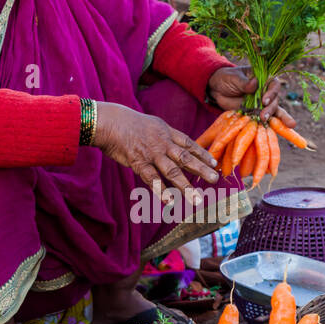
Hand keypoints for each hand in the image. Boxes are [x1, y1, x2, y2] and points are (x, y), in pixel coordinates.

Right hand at [92, 102, 218, 201]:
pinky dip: (161, 190)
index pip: (189, 144)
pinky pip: (152, 178)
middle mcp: (163, 143)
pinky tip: (169, 201)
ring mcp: (152, 153)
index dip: (202, 153)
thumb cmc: (127, 125)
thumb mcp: (151, 125)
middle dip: (202, 169)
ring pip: (173, 171)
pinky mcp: (139, 162)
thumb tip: (174, 147)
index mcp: (167, 132)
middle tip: (215, 179)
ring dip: (186, 187)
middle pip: (186, 158)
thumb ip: (164, 137)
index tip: (214, 163)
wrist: (109, 121)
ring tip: (197, 200)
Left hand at [207, 66, 287, 122]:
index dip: (272, 93)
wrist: (217, 89)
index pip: (274, 85)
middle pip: (275, 100)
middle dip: (271, 109)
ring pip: (275, 111)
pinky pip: (267, 120)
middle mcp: (266, 91)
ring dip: (279, 119)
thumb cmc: (227, 78)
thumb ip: (244, 82)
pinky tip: (286, 130)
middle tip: (263, 116)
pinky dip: (274, 125)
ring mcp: (262, 104)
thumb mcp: (234, 78)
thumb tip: (254, 84)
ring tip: (281, 125)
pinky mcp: (257, 114)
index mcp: (263, 78)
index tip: (264, 100)